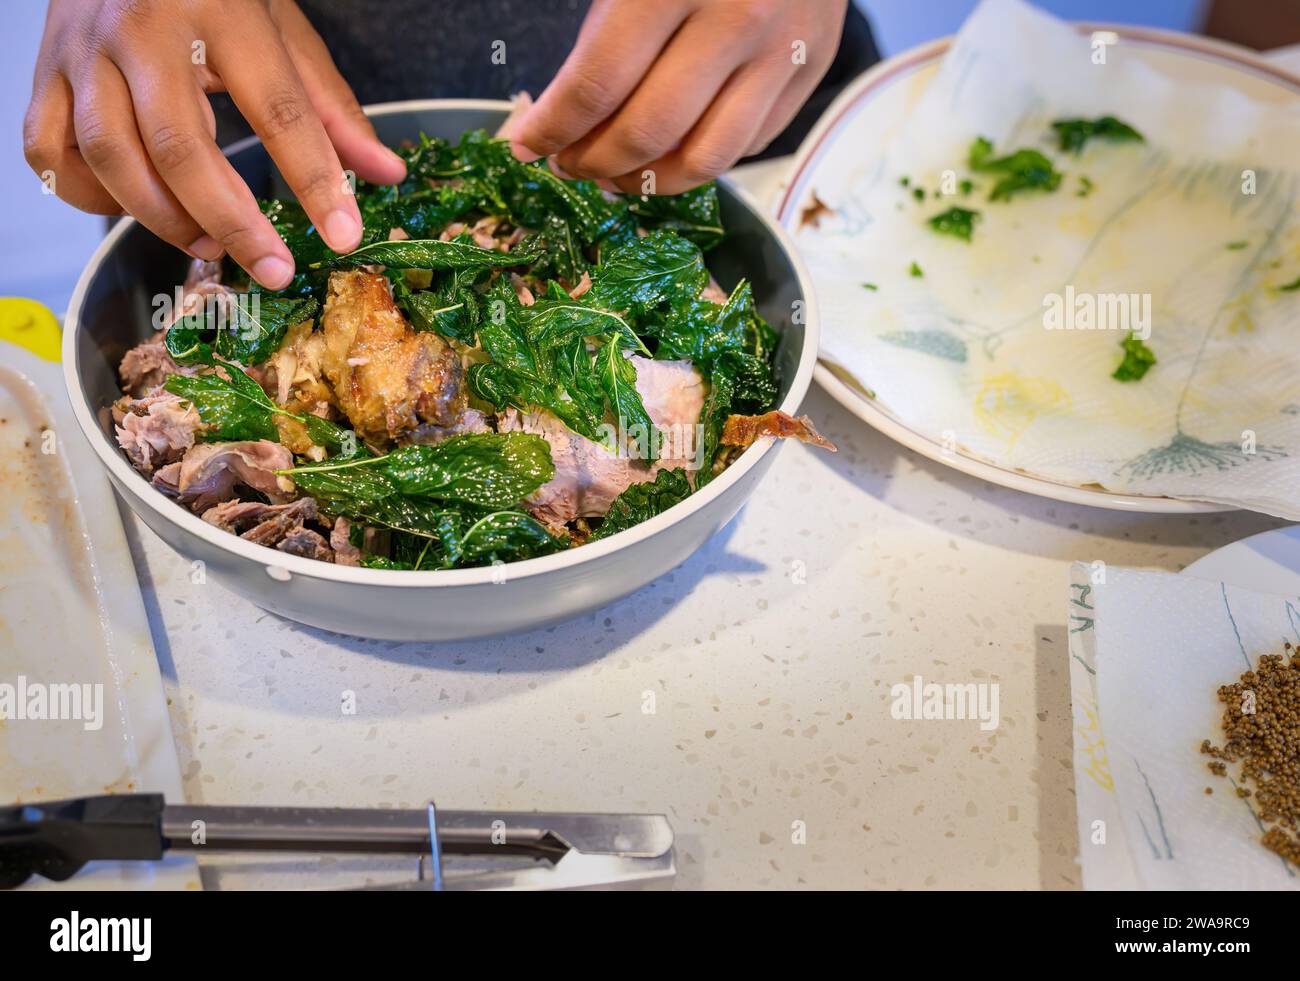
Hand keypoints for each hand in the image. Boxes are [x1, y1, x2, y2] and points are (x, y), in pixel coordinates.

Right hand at [23, 0, 406, 288]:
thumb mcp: (282, 30)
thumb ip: (332, 108)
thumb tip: (386, 174)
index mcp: (220, 10)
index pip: (278, 109)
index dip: (315, 181)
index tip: (344, 234)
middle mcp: (142, 29)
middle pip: (181, 147)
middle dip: (232, 222)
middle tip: (273, 266)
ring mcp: (82, 50)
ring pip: (110, 157)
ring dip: (164, 218)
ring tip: (210, 244)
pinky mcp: (43, 70)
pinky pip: (49, 151)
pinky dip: (90, 196)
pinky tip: (137, 206)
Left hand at [508, 0, 847, 194]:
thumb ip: (598, 32)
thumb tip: (556, 116)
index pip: (599, 84)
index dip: (554, 127)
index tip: (526, 145)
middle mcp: (735, 20)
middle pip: (648, 132)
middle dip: (592, 163)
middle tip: (567, 164)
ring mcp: (781, 51)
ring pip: (705, 159)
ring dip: (647, 182)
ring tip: (614, 175)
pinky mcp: (811, 70)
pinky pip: (747, 145)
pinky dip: (699, 160)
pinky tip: (668, 152)